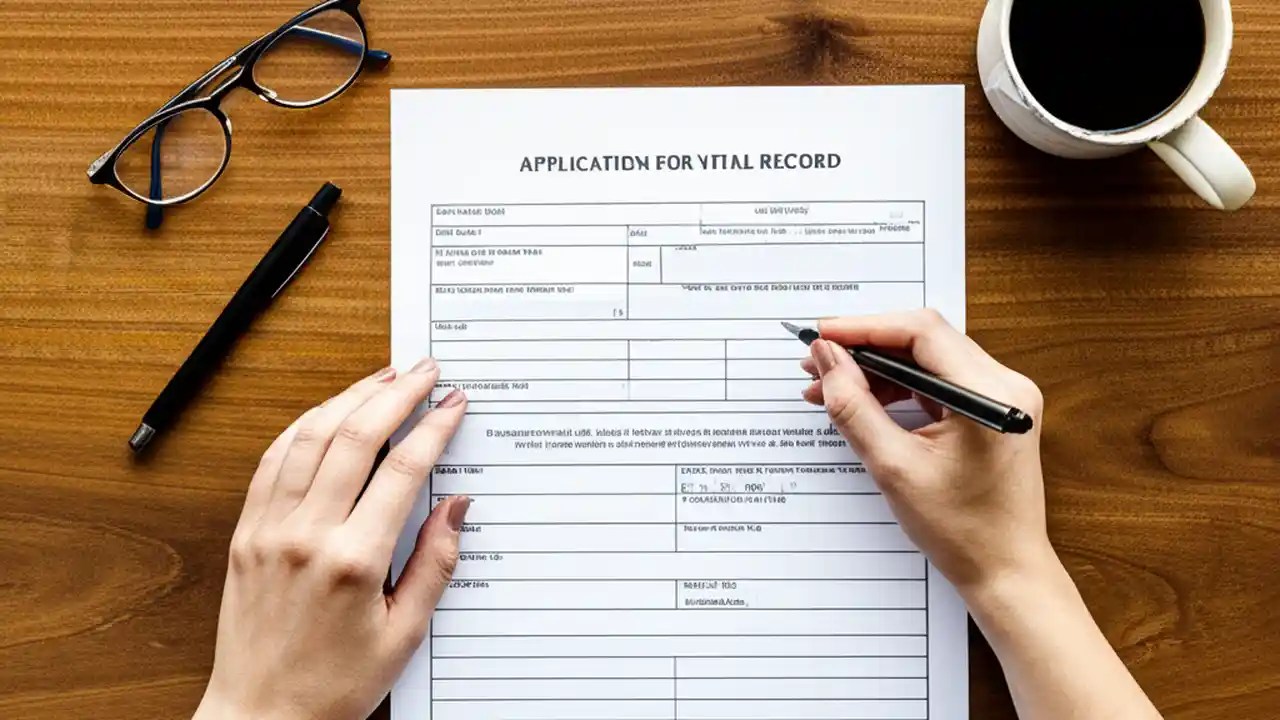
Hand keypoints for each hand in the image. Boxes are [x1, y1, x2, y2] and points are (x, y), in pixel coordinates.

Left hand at [194, 359, 468, 719]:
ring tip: (382, 378)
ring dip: (349, 398)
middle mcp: (305, 535)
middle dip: (396, 393)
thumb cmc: (334, 687)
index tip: (454, 404)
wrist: (260, 718)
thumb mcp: (404, 635)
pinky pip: (273, 461)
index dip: (434, 427)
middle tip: (425, 370)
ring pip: (309, 436)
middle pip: (354, 436)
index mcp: (353, 562)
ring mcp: (268, 530)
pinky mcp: (245, 534)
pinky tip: (327, 413)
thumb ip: (435, 564)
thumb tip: (458, 506)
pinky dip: (303, 426)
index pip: (402, 470)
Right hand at [801, 309, 1050, 594]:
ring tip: (830, 386)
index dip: (864, 328)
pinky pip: (936, 381)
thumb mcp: (893, 467)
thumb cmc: (963, 531)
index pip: (921, 333)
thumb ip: (854, 407)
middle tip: (817, 362)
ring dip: (877, 368)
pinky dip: (897, 386)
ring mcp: (1000, 396)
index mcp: (990, 394)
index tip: (822, 336)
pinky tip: (862, 399)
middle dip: (865, 347)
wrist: (1004, 571)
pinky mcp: (990, 409)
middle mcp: (1004, 385)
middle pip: (923, 339)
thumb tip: (826, 359)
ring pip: (926, 359)